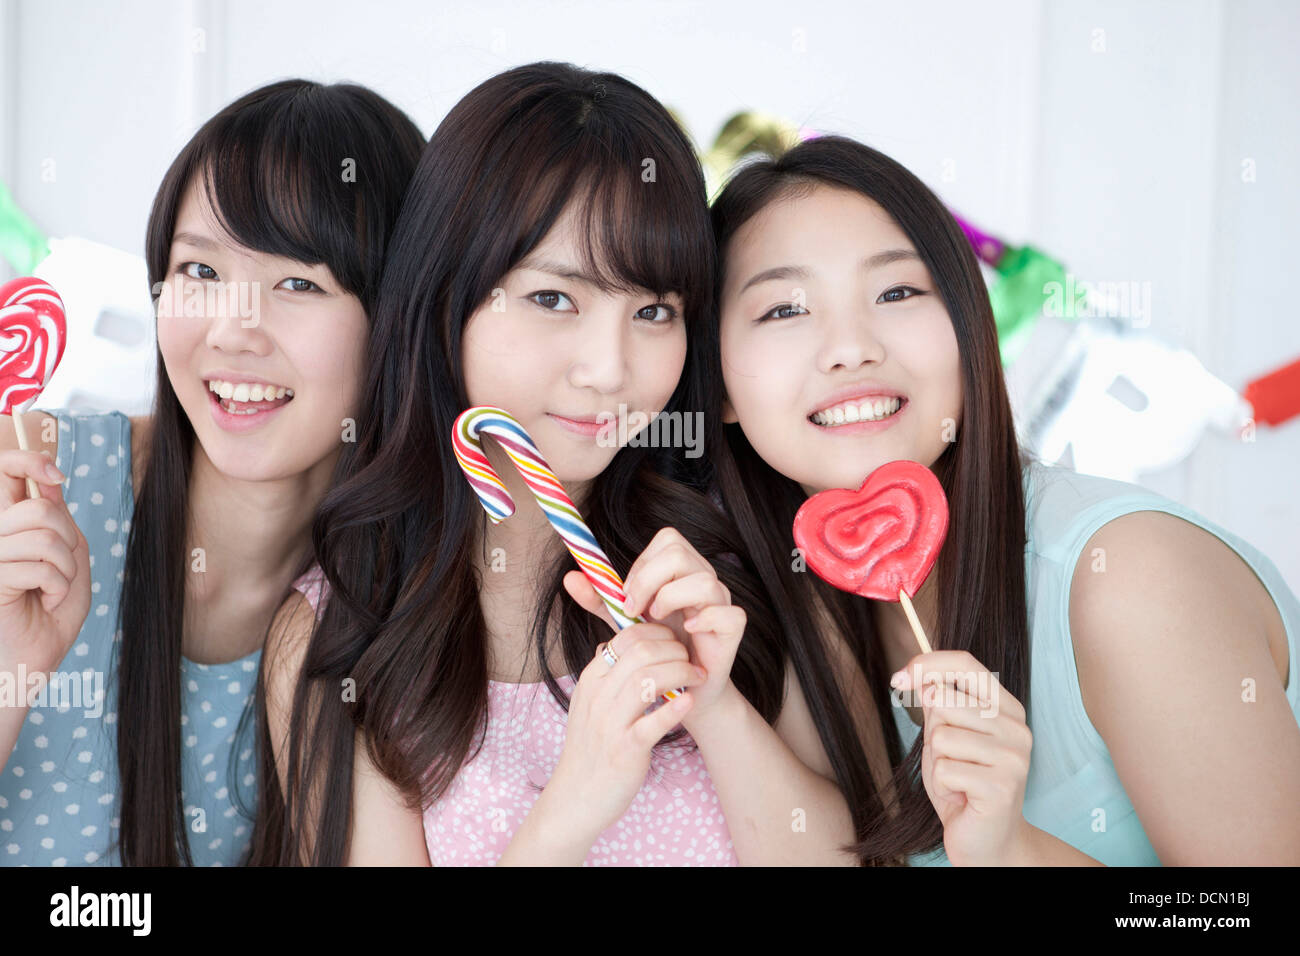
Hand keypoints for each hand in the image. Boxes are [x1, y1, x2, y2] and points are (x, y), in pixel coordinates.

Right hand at [0, 449, 91, 674]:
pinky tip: (46, 603)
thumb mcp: (68, 558)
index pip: (3, 470)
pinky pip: (39, 566)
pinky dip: (57, 586)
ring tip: (54, 590)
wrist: (33, 661)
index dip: (29, 461)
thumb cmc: (49, 614)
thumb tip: (50, 482)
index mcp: (6, 524)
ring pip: (43, 535)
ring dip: (65, 568)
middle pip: (40, 508)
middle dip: (68, 540)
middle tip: (63, 571)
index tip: (56, 476)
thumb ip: (59, 521)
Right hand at [546, 622, 703, 839]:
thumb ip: (601, 675)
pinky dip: (673, 710)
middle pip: (642, 653)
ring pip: (648, 680)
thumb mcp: (586, 704)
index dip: (658, 633)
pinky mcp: (625, 751)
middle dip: (675, 650)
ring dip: (681, 673)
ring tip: (697, 679)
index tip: (676, 643)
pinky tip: (689, 703)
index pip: (626, 637)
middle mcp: (597, 697)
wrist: (576, 797)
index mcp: (591, 680)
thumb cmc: (589, 748)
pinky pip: (651, 724)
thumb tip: (609, 645)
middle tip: (692, 662)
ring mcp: (610, 724)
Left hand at [563, 526, 746, 722]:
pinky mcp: (732, 629)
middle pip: (680, 551)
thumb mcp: (623, 622)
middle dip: (648, 578)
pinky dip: (704, 619)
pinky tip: (686, 630)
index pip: (668, 540)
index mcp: (681, 574)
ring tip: (657, 620)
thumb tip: (570, 576)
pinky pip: (729, 613)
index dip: (642, 563)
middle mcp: (703, 582)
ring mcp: (721, 604)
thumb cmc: (657, 652)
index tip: (627, 596)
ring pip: (704, 579)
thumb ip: (601, 599)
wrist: (682, 693)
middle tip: (634, 609)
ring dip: (671, 598)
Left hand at [891, 650, 1033, 865]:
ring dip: (937, 763)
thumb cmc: (963, 785)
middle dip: (933, 731)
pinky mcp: (1003, 785)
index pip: (966, 664)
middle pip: (945, 699)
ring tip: (958, 779)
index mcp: (1006, 708)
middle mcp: (1016, 727)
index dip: (927, 664)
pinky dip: (942, 785)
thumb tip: (924, 681)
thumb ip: (939, 707)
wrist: (988, 841)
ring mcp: (1014, 755)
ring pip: (941, 736)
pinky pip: (945, 769)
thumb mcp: (944, 738)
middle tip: (951, 759)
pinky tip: (962, 796)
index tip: (897, 678)